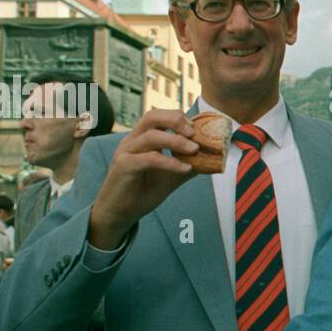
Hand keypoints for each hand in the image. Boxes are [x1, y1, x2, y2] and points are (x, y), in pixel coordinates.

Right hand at [87, 108, 199, 247]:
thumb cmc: (143, 192)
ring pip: (151, 136)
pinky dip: (170, 162)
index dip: (180, 118)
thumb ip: (187, 165)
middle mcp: (132, 140)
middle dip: (175, 120)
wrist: (120, 213)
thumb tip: (211, 160)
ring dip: (176, 141)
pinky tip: (185, 169)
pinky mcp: (124, 166)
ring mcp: (126, 152)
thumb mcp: (170, 177)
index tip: (198, 129)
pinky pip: (150, 159)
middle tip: (194, 133)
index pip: (160, 117)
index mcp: (141, 138)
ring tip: (195, 150)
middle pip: (152, 116)